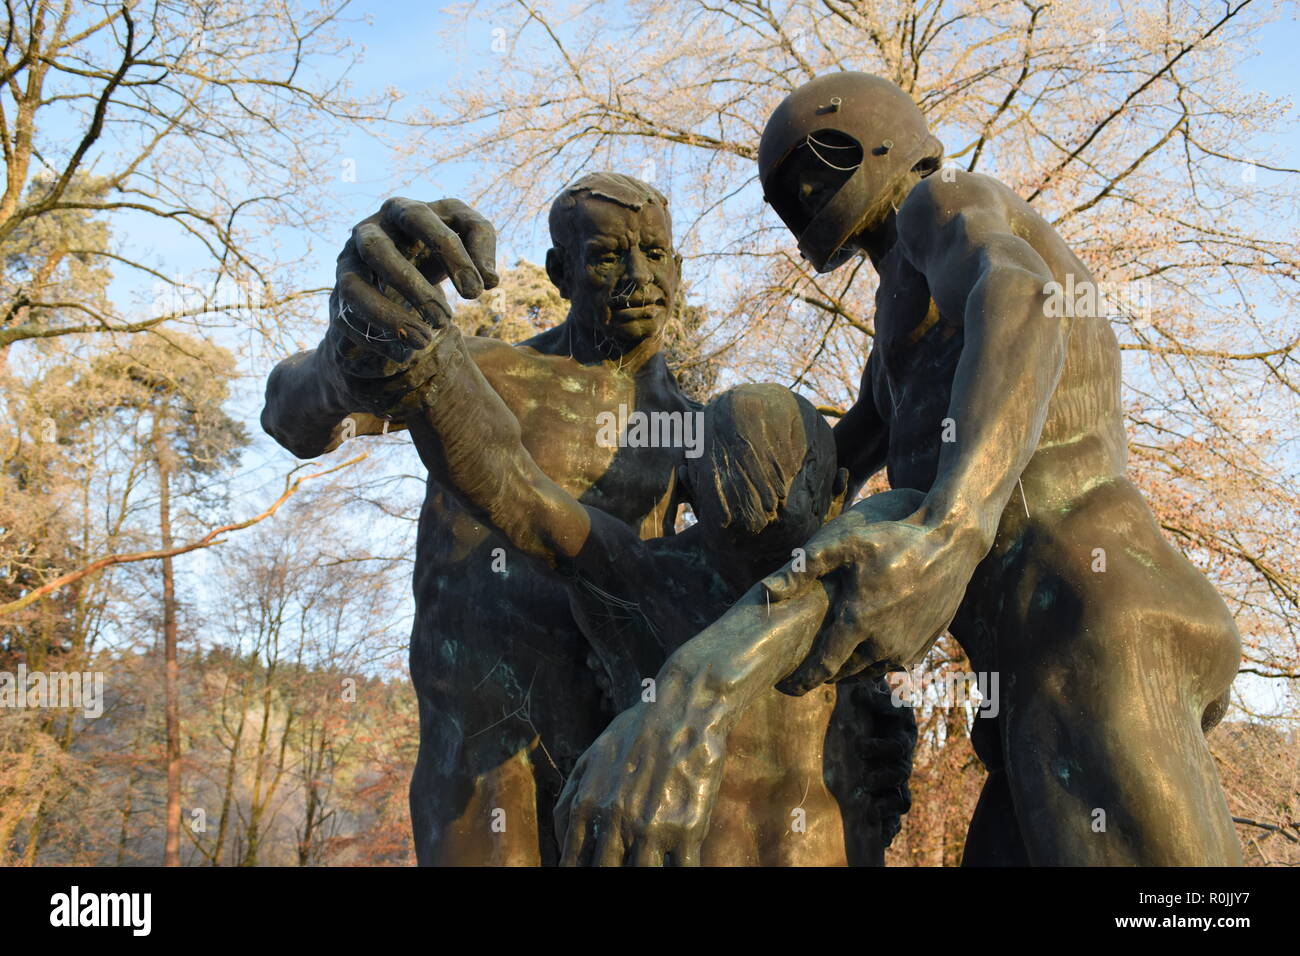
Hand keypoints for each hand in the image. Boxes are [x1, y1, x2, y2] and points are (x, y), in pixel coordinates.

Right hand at [331, 197, 498, 364]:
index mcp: (400, 210)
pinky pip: (348, 319)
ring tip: (423, 343)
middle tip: (446, 319)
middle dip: (412, 287)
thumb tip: (489, 280)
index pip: (420, 220)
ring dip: (387, 317)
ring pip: (354, 288)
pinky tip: (405, 356)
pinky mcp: (339, 296)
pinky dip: (376, 340)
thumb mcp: (464, 235)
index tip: (476, 293)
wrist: (398, 270)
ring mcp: (347, 264)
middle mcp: (367, 232)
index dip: (449, 254)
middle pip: (378, 252)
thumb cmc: (437, 247)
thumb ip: (481, 247)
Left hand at [554, 695, 725, 865]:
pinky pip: (681, 869)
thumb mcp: (590, 756)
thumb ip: (571, 795)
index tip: (587, 869)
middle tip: (617, 866)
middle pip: (602, 870)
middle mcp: (614, 821)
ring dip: (641, 871)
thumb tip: (561, 837)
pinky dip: (679, 872)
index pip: (572, 860)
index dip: (576, 872)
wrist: (682, 711)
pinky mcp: (686, 829)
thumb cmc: (636, 729)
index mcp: (587, 806)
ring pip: (640, 873)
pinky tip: (678, 866)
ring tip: (644, 865)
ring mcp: (650, 829)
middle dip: (607, 873)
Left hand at [762, 488, 975, 693]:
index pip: (822, 666)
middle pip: (843, 673)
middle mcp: (883, 643)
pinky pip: (891, 664)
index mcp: (859, 622)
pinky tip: (864, 646)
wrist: (949, 545)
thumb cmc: (894, 540)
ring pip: (868, 671)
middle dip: (823, 674)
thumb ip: (804, 567)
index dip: (801, 680)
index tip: (783, 686)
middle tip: (804, 668)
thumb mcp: (846, 544)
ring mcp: (907, 648)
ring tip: (832, 659)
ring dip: (849, 669)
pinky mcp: (924, 647)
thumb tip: (766, 591)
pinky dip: (875, 660)